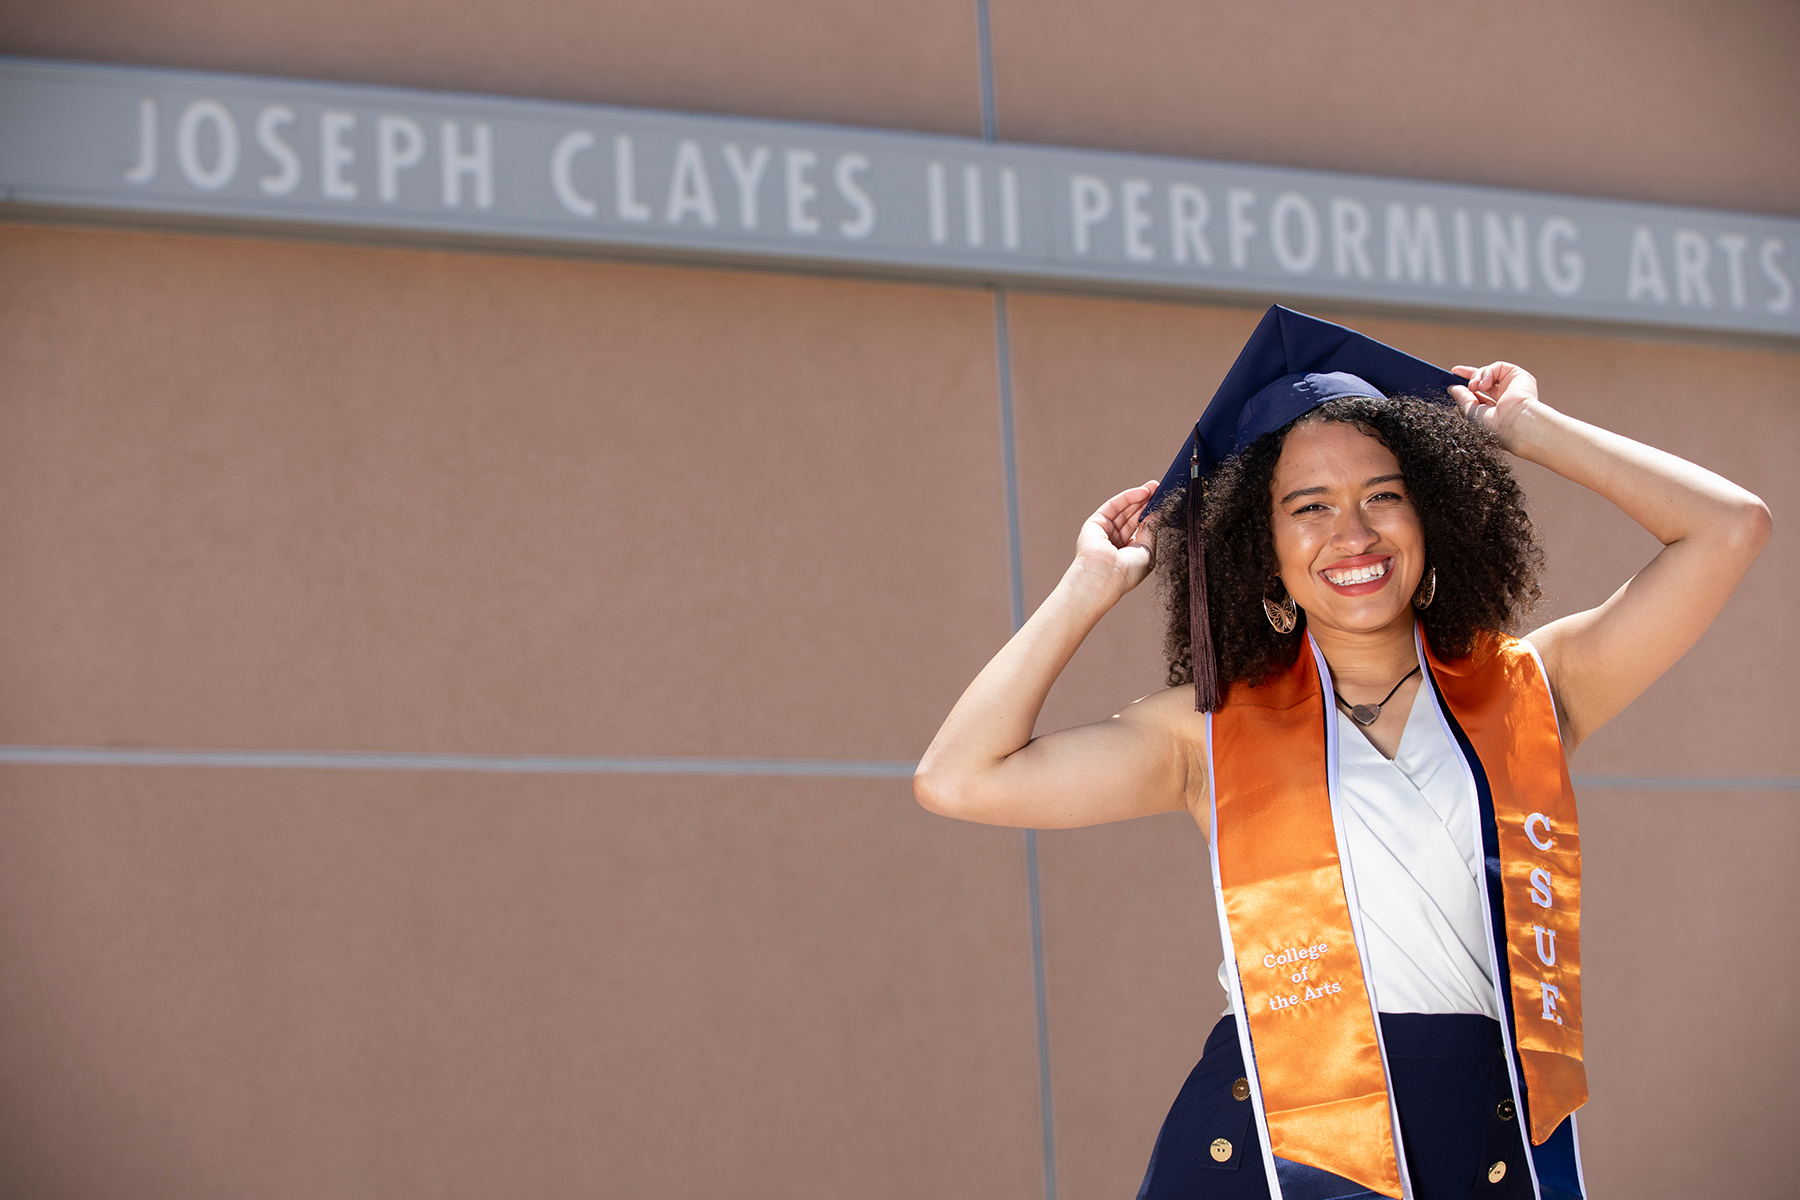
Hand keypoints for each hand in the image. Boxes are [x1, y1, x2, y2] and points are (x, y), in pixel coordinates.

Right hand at [1074, 480, 1160, 595]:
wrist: (1105, 576)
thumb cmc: (1127, 572)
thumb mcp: (1148, 551)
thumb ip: (1151, 532)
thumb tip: (1155, 515)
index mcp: (1127, 553)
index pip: (1140, 529)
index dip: (1150, 515)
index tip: (1163, 504)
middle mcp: (1115, 543)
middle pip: (1132, 517)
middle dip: (1146, 503)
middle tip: (1159, 490)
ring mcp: (1104, 532)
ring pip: (1123, 510)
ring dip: (1139, 497)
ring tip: (1154, 487)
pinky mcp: (1095, 523)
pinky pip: (1113, 506)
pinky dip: (1128, 497)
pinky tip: (1143, 492)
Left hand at [1450, 361, 1539, 452]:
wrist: (1514, 423)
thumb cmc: (1494, 425)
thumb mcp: (1471, 412)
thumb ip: (1462, 398)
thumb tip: (1453, 387)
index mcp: (1495, 410)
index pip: (1478, 393)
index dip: (1465, 385)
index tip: (1452, 378)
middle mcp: (1505, 397)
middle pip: (1483, 379)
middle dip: (1469, 374)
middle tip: (1456, 372)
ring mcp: (1512, 386)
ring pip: (1489, 372)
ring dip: (1477, 377)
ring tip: (1475, 387)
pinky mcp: (1519, 376)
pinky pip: (1498, 367)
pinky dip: (1487, 373)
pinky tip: (1485, 384)